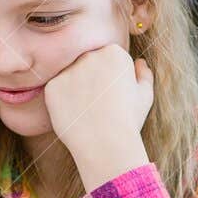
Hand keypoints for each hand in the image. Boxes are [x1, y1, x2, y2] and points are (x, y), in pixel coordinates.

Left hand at [43, 44, 153, 183]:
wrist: (106, 145)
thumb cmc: (129, 120)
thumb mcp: (145, 95)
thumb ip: (143, 74)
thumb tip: (139, 62)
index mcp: (114, 52)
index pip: (109, 58)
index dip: (113, 78)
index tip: (116, 95)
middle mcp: (89, 55)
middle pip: (89, 63)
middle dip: (93, 78)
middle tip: (100, 104)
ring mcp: (68, 70)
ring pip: (71, 75)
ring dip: (76, 88)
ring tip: (88, 111)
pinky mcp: (52, 86)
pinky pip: (56, 90)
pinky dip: (63, 101)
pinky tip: (75, 115)